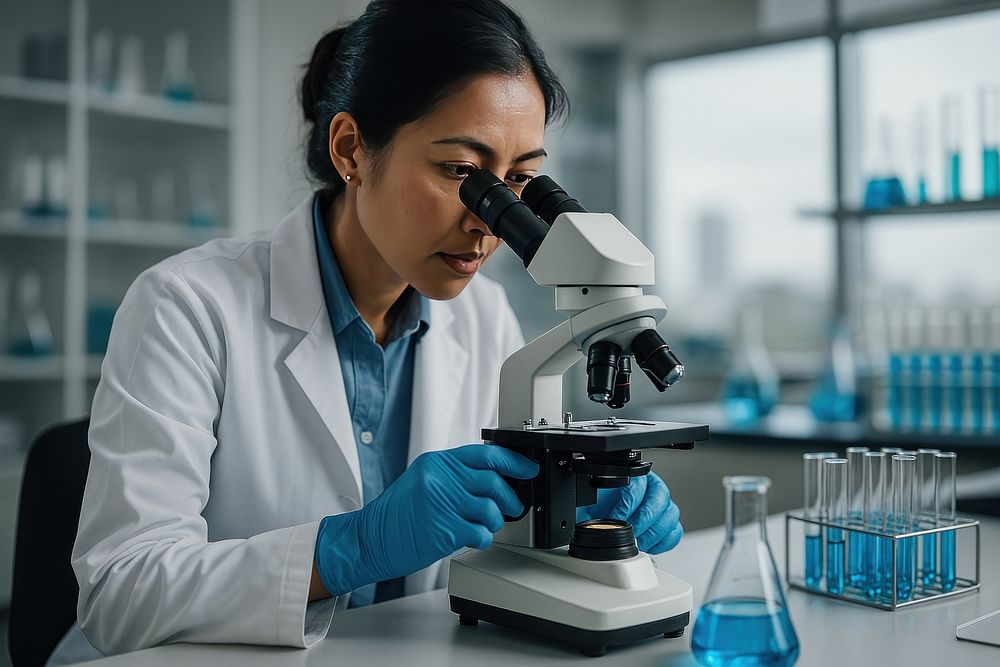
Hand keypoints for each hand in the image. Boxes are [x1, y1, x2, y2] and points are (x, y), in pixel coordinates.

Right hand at [315, 444, 538, 595]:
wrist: (369, 538)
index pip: (486, 454)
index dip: (514, 462)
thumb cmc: (396, 514)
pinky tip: (473, 538)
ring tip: (484, 525)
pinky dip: (483, 539)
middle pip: (494, 482)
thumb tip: (493, 477)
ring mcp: (442, 504)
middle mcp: (440, 479)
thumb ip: (453, 475)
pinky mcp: (443, 531)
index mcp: (437, 463)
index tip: (528, 469)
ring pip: (491, 510)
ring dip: (495, 522)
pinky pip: (480, 533)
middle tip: (510, 507)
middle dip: (509, 498)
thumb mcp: (422, 480)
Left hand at [576, 472, 681, 553]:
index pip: (638, 484)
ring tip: (639, 543)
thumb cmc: (598, 506)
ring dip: (654, 532)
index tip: (616, 519)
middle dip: (644, 519)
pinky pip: (675, 531)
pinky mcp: (668, 523)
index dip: (628, 504)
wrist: (602, 517)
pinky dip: (664, 541)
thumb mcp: (589, 501)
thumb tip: (582, 515)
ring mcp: (663, 505)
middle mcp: (651, 487)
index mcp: (633, 476)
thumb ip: (589, 503)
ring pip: (670, 514)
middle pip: (660, 497)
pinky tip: (649, 546)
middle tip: (632, 533)